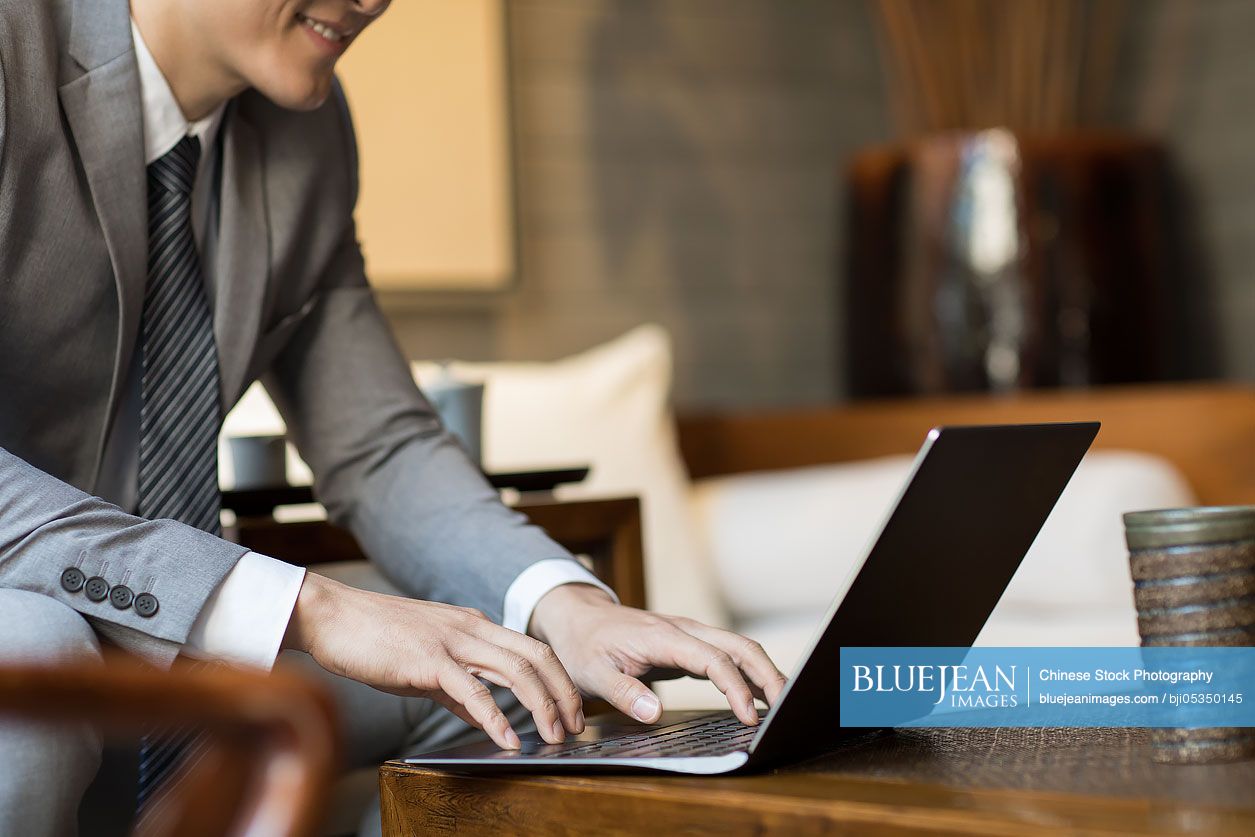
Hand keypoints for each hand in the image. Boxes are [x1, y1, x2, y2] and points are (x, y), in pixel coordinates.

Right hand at [283, 573, 583, 748]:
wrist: (331, 617)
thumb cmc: (374, 640)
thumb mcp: (426, 663)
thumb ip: (458, 688)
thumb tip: (483, 715)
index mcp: (474, 625)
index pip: (532, 648)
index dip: (558, 679)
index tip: (571, 709)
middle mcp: (471, 627)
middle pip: (537, 655)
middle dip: (564, 692)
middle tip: (577, 726)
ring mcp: (452, 641)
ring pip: (516, 669)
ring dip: (542, 705)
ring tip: (554, 736)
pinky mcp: (429, 660)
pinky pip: (474, 690)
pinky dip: (497, 717)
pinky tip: (509, 739)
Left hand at [529, 585, 787, 725]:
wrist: (577, 618)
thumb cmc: (583, 646)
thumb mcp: (591, 673)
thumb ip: (622, 692)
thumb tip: (653, 713)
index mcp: (663, 637)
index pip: (713, 659)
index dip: (736, 688)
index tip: (750, 717)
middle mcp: (684, 630)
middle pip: (739, 646)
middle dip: (768, 674)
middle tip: (789, 709)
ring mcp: (689, 634)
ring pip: (739, 647)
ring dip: (764, 672)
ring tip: (786, 704)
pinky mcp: (688, 644)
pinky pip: (727, 654)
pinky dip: (749, 672)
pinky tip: (760, 695)